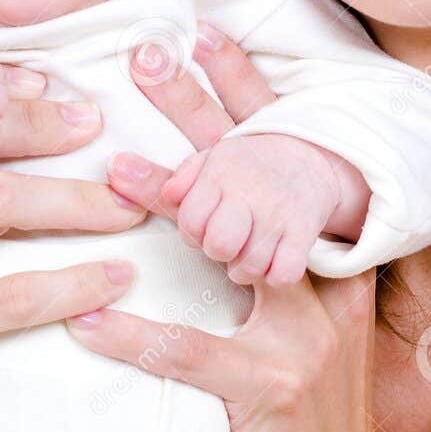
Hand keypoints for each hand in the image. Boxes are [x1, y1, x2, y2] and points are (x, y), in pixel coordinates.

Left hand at [77, 23, 392, 431]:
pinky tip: (88, 322)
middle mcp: (324, 282)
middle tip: (147, 56)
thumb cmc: (304, 407)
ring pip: (227, 249)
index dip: (248, 93)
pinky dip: (137, 336)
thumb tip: (203, 199)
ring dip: (168, 206)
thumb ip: (268, 259)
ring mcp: (302, 335)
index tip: (205, 32)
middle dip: (203, 113)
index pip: (289, 153)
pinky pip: (193, 354)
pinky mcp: (269, 390)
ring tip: (110, 174)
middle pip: (258, 177)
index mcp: (329, 257)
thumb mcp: (303, 321)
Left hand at [148, 134, 369, 285]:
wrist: (310, 157)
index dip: (192, 231)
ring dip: (244, 267)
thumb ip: (175, 177)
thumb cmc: (249, 166)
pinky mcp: (305, 233)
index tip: (203, 226)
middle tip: (226, 242)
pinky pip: (283, 273)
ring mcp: (280, 215)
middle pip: (219, 244)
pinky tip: (273, 261)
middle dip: (216, 251)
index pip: (190, 218)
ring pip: (250, 265)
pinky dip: (275, 275)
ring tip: (248, 250)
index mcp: (223, 172)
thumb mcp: (212, 160)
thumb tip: (120, 172)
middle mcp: (252, 193)